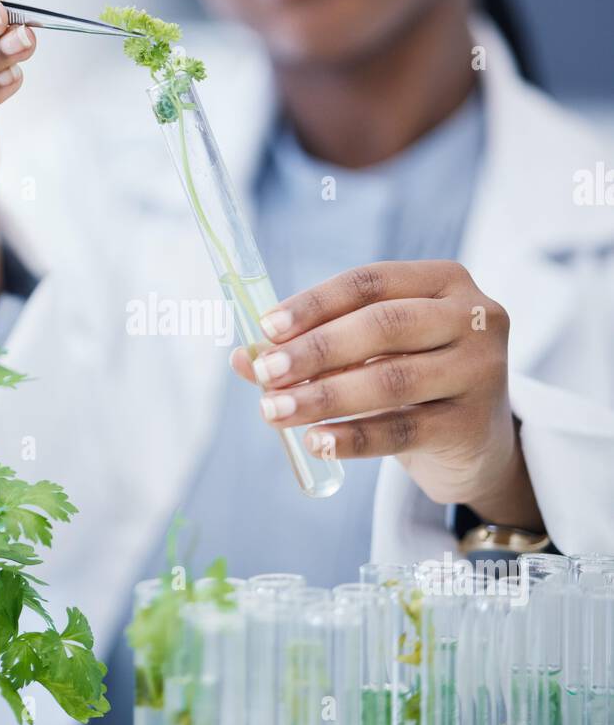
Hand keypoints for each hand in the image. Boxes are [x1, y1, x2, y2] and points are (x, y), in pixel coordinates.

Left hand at [230, 260, 542, 528]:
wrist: (478, 443)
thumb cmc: (415, 382)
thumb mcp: (371, 355)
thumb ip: (314, 348)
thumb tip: (243, 357)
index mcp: (444, 280)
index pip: (370, 282)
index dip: (314, 303)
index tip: (266, 328)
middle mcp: (474, 317)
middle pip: (383, 325)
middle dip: (315, 350)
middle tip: (264, 373)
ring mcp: (481, 370)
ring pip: (391, 379)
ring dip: (323, 396)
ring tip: (274, 410)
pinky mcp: (473, 424)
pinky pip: (402, 430)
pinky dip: (353, 438)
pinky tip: (315, 442)